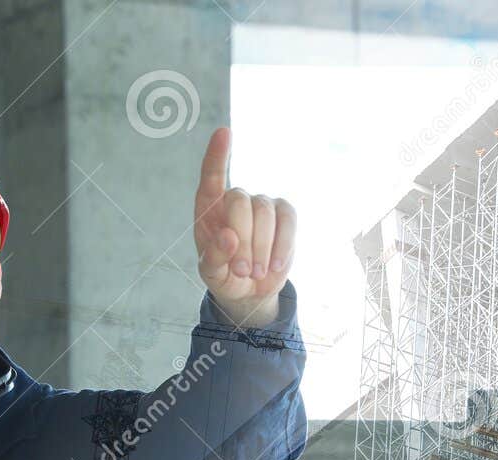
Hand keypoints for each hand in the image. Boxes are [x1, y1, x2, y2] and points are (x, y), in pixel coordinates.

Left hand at [193, 125, 295, 328]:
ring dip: (261, 248)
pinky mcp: (285, 215)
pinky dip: (282, 246)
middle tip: (241, 271)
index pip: (211, 175)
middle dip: (242, 239)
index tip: (224, 132)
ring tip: (255, 273)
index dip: (218, 154)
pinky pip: (288, 220)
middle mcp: (235, 200)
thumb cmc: (225, 275)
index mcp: (208, 208)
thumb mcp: (212, 274)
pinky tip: (275, 267)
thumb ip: (214, 257)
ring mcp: (261, 205)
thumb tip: (228, 238)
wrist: (251, 290)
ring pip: (265, 212)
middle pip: (240, 200)